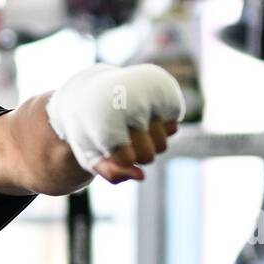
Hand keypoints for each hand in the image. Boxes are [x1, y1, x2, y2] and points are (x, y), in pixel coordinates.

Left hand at [45, 63, 185, 185]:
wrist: (90, 92)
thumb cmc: (89, 129)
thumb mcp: (89, 154)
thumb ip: (111, 172)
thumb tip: (142, 176)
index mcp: (105, 118)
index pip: (126, 160)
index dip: (117, 158)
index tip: (105, 143)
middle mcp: (129, 101)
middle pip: (148, 156)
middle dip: (133, 153)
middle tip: (117, 133)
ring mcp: (150, 92)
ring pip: (162, 145)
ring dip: (148, 141)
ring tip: (129, 123)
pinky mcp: (165, 86)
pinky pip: (173, 126)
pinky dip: (160, 125)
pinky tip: (143, 112)